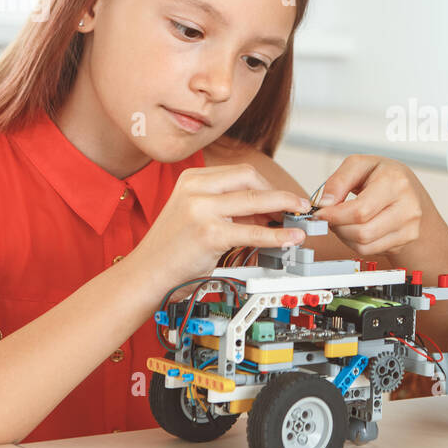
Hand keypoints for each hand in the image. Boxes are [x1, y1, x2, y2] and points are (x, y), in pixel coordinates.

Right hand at [127, 164, 310, 301]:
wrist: (146, 274)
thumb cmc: (171, 249)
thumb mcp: (196, 215)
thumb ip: (228, 208)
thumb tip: (270, 210)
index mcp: (192, 179)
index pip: (241, 172)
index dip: (268, 185)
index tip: (284, 198)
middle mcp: (195, 188)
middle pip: (250, 178)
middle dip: (279, 193)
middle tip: (298, 206)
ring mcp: (200, 209)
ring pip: (254, 201)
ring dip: (284, 208)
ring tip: (301, 218)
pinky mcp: (208, 233)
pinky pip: (251, 232)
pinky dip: (276, 235)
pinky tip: (290, 238)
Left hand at [311, 155, 433, 256]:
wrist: (412, 192)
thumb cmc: (386, 176)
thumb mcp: (361, 165)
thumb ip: (338, 181)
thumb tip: (325, 203)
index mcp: (395, 182)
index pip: (360, 211)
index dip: (335, 216)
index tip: (321, 213)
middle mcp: (407, 206)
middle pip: (362, 232)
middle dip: (338, 226)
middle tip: (330, 217)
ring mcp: (409, 226)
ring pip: (364, 244)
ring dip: (345, 236)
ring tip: (342, 221)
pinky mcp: (406, 240)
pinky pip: (370, 250)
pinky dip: (355, 243)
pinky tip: (355, 229)